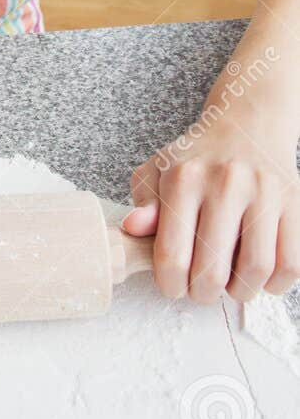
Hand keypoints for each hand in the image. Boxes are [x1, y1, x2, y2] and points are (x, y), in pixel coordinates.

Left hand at [123, 121, 299, 304]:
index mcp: (184, 177)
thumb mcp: (159, 170)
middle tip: (200, 289)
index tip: (173, 286)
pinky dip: (274, 283)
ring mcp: (265, 192)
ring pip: (255, 269)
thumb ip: (144, 201)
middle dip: (202, 293)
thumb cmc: (198, 157)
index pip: (172, 254)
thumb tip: (133, 227)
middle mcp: (226, 182)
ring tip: (229, 283)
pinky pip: (290, 263)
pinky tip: (258, 274)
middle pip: (213, 270)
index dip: (170, 284)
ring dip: (240, 291)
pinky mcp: (296, 203)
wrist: (248, 125)